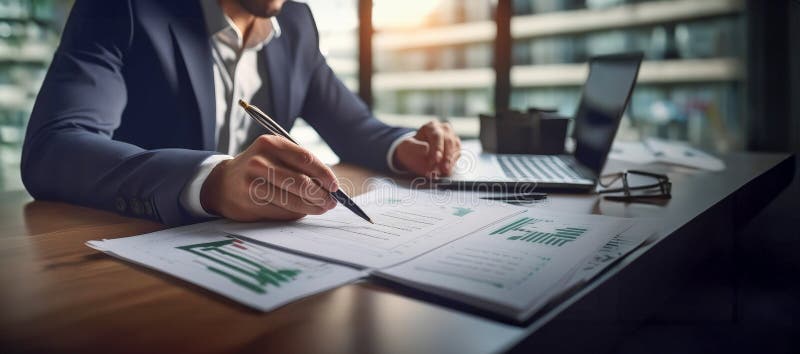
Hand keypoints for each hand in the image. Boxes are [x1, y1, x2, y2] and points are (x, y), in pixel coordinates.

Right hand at [200, 135, 338, 221]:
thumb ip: (299, 166)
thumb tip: (329, 188)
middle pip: (301, 182)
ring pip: (293, 200)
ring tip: (321, 208)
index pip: (306, 159)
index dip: (324, 174)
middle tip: (331, 202)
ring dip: (312, 207)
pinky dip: (296, 213)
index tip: (335, 186)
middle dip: (321, 195)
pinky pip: (282, 211)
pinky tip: (302, 212)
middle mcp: (260, 161)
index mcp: (272, 143)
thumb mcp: (276, 156)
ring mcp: (252, 182)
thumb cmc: (259, 168)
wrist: (223, 182)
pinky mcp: (249, 202)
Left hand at [393, 121, 460, 177]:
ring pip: (455, 147)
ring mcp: (451, 137)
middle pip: (449, 141)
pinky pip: (458, 153)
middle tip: (441, 170)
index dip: (438, 148)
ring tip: (443, 172)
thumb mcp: (408, 147)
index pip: (436, 136)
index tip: (436, 159)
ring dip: (450, 161)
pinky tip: (447, 170)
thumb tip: (426, 148)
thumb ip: (416, 147)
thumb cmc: (411, 149)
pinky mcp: (456, 146)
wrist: (414, 154)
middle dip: (445, 157)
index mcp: (431, 126)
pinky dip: (453, 162)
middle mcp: (444, 129)